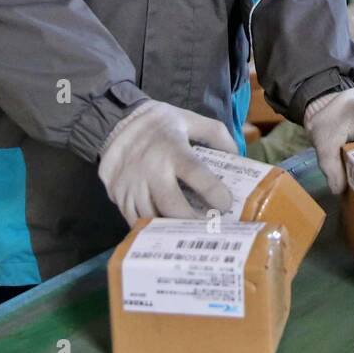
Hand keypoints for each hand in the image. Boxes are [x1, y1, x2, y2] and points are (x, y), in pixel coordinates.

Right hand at [97, 100, 235, 225]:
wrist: (116, 121)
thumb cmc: (160, 123)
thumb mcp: (191, 119)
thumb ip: (217, 135)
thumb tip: (237, 157)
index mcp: (173, 149)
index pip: (196, 174)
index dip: (214, 192)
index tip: (226, 205)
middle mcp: (151, 168)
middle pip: (172, 205)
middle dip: (192, 221)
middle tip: (208, 227)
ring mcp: (131, 183)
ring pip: (151, 217)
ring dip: (170, 228)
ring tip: (188, 233)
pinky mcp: (117, 193)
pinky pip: (133, 218)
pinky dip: (149, 227)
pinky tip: (164, 230)